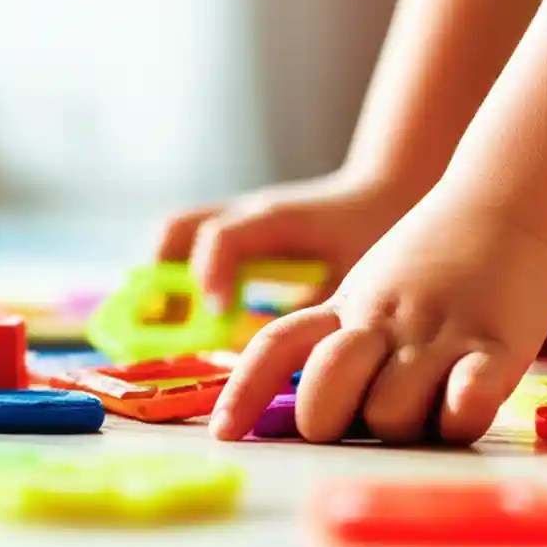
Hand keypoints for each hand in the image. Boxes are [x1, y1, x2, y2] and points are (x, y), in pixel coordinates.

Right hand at [156, 172, 421, 311]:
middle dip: (163, 283)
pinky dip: (183, 283)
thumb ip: (314, 313)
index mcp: (275, 220)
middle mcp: (246, 214)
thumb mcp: (355, 276)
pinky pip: (192, 251)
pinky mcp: (238, 233)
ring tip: (175, 331)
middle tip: (169, 331)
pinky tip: (200, 321)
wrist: (383, 191)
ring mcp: (237, 220)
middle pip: (176, 232)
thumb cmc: (373, 232)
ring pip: (175, 239)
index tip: (219, 315)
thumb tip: (272, 356)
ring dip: (167, 283)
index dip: (212, 277)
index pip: (222, 237)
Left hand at [208, 192, 546, 444]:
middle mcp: (381, 322)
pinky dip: (460, 416)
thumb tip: (303, 404)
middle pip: (323, 401)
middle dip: (332, 424)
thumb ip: (333, 336)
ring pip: (389, 418)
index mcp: (346, 308)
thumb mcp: (368, 286)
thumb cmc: (436, 256)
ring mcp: (436, 335)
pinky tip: (466, 399)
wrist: (506, 200)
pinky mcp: (496, 346)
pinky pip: (466, 403)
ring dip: (404, 426)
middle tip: (361, 412)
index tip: (223, 434)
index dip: (245, 392)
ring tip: (432, 398)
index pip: (277, 346)